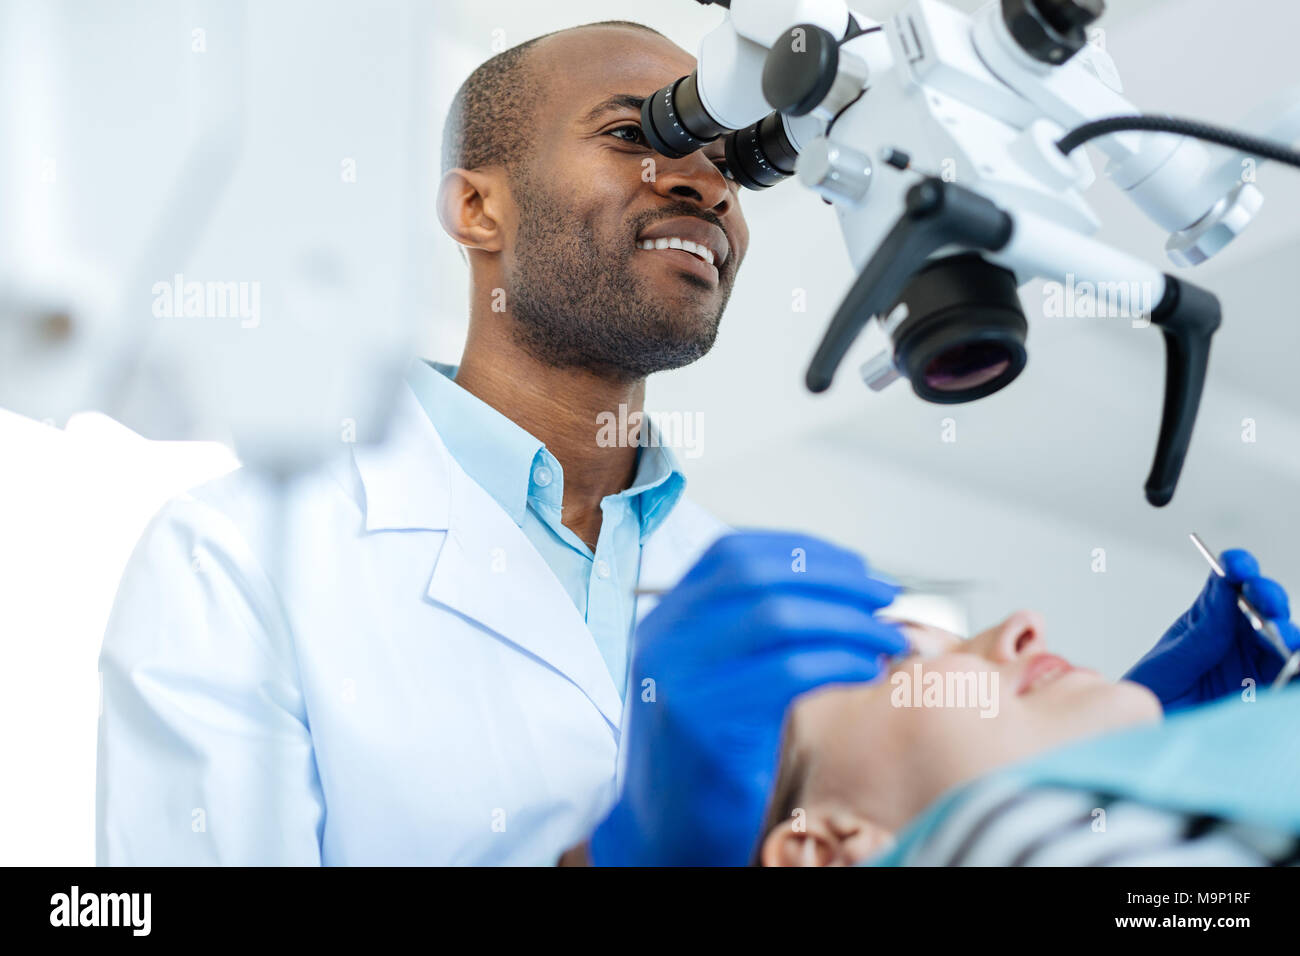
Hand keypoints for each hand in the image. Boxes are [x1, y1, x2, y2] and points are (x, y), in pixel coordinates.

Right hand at [588, 530, 906, 865]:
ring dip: (847, 620)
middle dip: (833, 578)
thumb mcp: (714, 679)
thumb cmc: (706, 759)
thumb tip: (839, 587)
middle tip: (882, 596)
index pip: (732, 553)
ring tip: (885, 636)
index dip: (801, 550)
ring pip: (777, 617)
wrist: (661, 835)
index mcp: (665, 623)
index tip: (853, 567)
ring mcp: (680, 680)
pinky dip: (841, 661)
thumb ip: (749, 632)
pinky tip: (867, 670)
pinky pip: (789, 672)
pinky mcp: (706, 725)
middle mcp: (664, 642)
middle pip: (757, 575)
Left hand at [1124, 548, 1299, 710]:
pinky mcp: (1268, 692)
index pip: (1226, 585)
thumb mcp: (1171, 662)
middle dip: (1268, 597)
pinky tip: (1293, 662)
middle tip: (1264, 599)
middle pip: (1263, 606)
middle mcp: (1235, 638)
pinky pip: (1290, 675)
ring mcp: (1255, 664)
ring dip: (1287, 633)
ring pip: (1283, 639)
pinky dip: (1295, 667)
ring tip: (1283, 637)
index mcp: (1206, 621)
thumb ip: (1202, 632)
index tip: (1237, 565)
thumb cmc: (1152, 697)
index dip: (1236, 568)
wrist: (1148, 739)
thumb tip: (1226, 589)